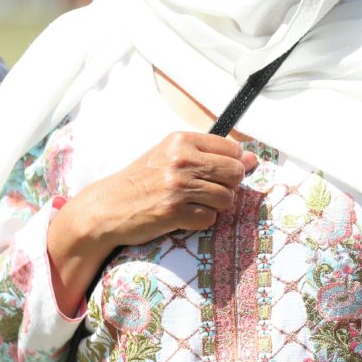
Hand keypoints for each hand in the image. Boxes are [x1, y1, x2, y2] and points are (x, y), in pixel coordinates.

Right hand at [45, 133, 255, 310]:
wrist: (109, 206)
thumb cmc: (143, 180)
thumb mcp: (172, 157)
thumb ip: (212, 155)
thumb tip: (253, 159)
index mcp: (181, 140)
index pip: (233, 148)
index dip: (231, 164)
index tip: (214, 173)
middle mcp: (181, 159)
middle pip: (235, 173)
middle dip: (227, 186)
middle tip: (205, 191)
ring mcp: (178, 186)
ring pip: (226, 198)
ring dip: (213, 206)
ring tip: (191, 203)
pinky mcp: (174, 212)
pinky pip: (210, 219)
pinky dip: (200, 221)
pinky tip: (183, 216)